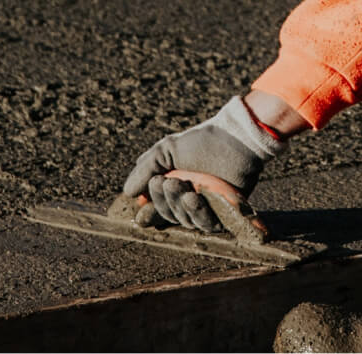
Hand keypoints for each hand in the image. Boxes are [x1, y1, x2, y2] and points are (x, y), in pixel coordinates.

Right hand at [121, 95, 286, 231]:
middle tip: (168, 182)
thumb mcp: (166, 150)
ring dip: (181, 206)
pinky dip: (200, 213)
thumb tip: (127, 192)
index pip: (156, 208)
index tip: (141, 203)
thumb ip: (146, 169)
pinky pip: (210, 223)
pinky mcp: (226, 214)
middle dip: (165, 200)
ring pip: (188, 220)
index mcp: (173, 190)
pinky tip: (195, 198)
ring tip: (183, 188)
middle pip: (170, 214)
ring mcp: (207, 209)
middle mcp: (188, 202)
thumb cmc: (201, 142)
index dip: (148, 209)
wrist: (234, 137)